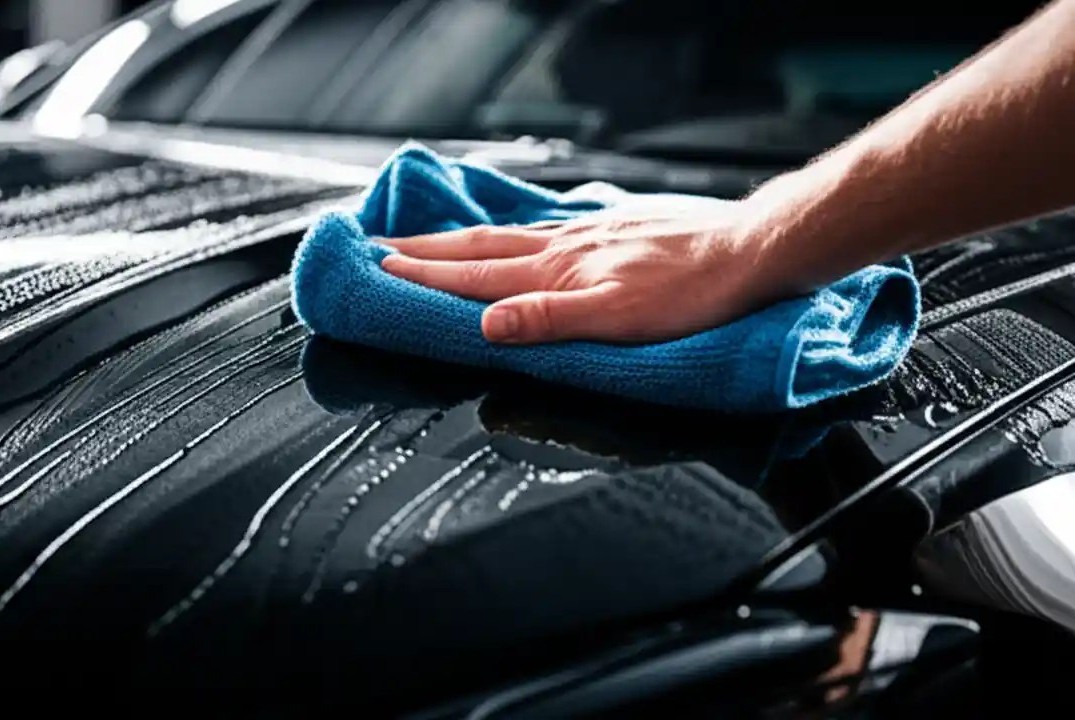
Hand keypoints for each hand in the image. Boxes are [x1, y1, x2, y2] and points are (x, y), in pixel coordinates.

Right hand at [379, 204, 785, 344]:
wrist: (747, 252)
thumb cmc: (690, 293)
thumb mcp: (616, 321)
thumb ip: (547, 321)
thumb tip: (484, 325)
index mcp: (557, 273)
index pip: (475, 275)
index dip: (425, 275)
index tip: (381, 268)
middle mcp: (564, 248)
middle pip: (480, 248)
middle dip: (426, 251)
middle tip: (381, 246)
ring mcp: (586, 235)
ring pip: (509, 235)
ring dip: (461, 239)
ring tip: (428, 238)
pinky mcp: (611, 229)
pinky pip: (543, 227)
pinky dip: (512, 228)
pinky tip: (515, 229)